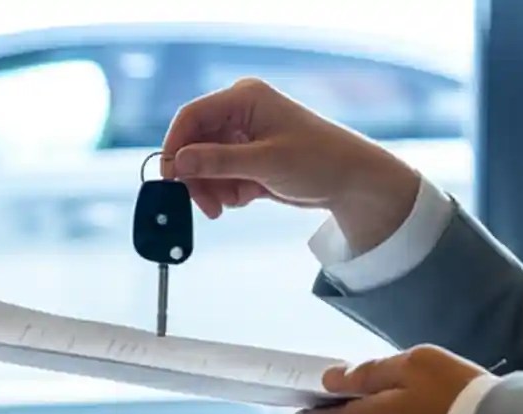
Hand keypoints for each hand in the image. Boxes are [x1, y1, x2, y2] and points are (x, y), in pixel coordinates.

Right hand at [161, 78, 420, 253]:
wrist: (353, 183)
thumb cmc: (319, 161)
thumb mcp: (265, 163)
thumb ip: (218, 162)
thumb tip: (177, 162)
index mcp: (244, 98)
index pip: (191, 117)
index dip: (174, 147)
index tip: (169, 179)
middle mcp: (240, 112)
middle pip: (194, 144)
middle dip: (196, 177)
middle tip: (204, 206)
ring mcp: (244, 136)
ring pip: (205, 164)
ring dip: (212, 188)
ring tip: (230, 205)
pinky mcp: (249, 157)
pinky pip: (220, 175)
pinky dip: (227, 191)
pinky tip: (247, 197)